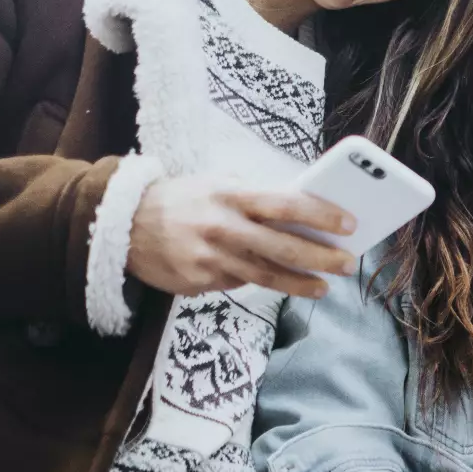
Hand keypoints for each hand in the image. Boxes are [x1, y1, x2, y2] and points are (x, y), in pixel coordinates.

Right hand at [127, 176, 356, 298]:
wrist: (122, 225)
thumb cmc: (181, 199)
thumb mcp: (216, 184)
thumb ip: (254, 196)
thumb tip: (301, 210)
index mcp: (231, 195)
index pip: (287, 205)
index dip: (322, 215)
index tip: (350, 225)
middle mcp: (223, 227)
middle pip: (283, 247)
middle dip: (321, 257)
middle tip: (347, 264)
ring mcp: (210, 259)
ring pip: (266, 276)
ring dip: (300, 283)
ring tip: (323, 287)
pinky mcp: (198, 282)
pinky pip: (237, 284)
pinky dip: (258, 283)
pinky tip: (276, 284)